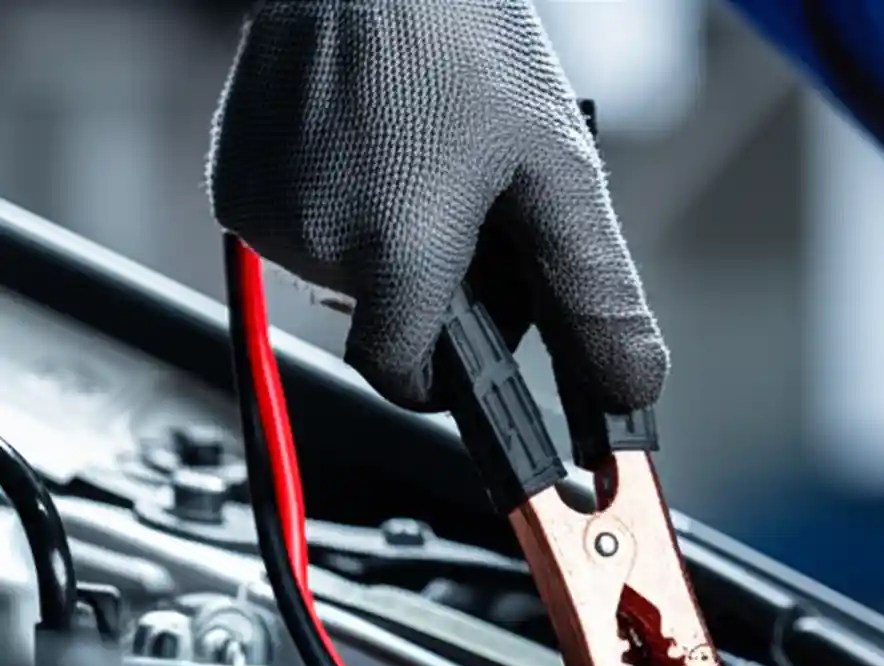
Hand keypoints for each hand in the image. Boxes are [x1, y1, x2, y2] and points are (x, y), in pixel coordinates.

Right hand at [206, 0, 667, 412]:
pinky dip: (340, 213)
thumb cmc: (467, 44)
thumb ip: (593, 290)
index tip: (478, 338)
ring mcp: (263, 210)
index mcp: (392, 254)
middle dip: (435, 289)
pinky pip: (297, 232)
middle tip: (473, 212)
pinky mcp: (233, 178)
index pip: (403, 377)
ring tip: (424, 166)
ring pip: (343, 278)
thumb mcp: (557, 172)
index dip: (449, 371)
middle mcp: (312, 243)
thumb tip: (632, 385)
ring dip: (388, 247)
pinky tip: (376, 153)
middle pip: (384, 322)